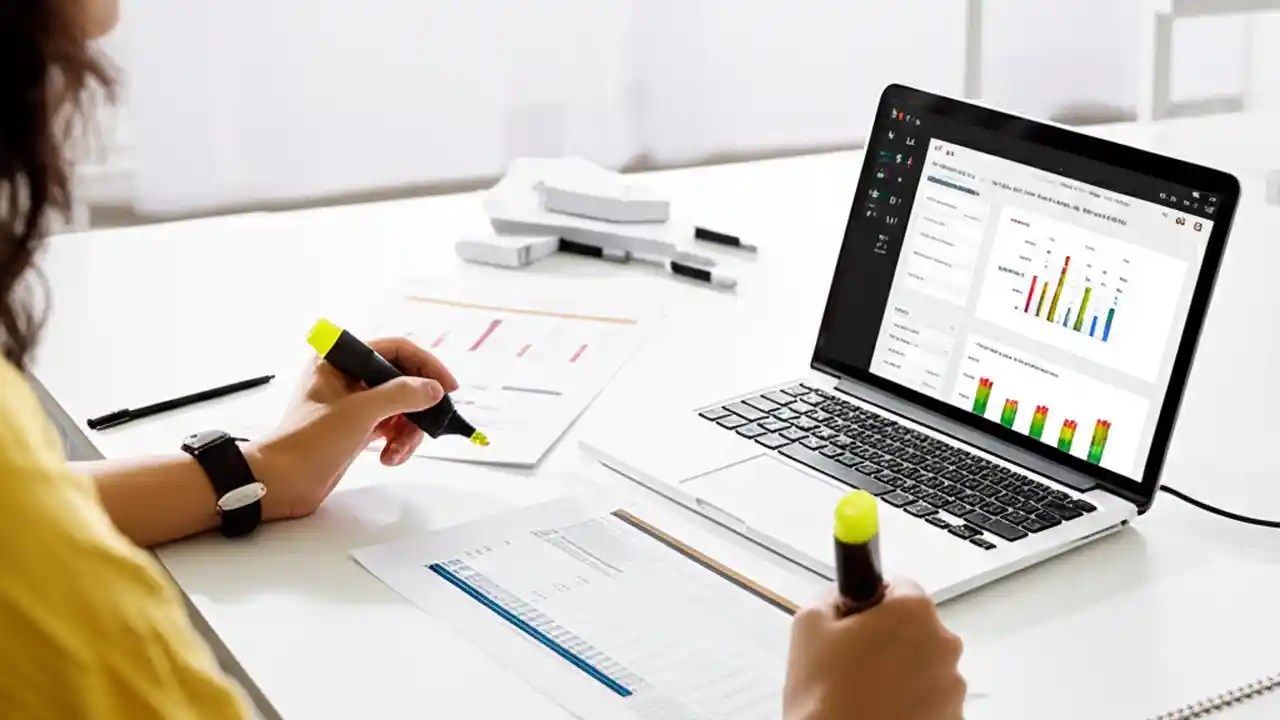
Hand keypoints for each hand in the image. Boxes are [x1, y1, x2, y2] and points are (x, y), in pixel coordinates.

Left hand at [245, 337, 458, 521]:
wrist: (281, 481)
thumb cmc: (307, 442)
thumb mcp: (360, 412)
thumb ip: (401, 394)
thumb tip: (432, 389)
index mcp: (339, 359)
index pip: (395, 349)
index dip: (425, 365)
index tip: (447, 386)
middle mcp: (346, 376)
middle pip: (401, 380)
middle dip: (416, 406)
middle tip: (431, 423)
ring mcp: (351, 403)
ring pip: (399, 406)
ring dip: (407, 430)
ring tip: (399, 450)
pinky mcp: (355, 427)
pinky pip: (390, 426)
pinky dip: (396, 441)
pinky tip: (389, 456)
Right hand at [783, 579, 964, 719]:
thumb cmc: (825, 694)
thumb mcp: (808, 626)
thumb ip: (831, 598)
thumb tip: (842, 598)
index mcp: (912, 611)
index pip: (898, 587)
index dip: (872, 603)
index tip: (856, 623)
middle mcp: (943, 644)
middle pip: (916, 628)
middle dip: (889, 639)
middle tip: (853, 662)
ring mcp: (953, 686)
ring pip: (925, 666)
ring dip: (902, 674)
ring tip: (865, 694)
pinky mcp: (953, 718)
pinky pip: (932, 700)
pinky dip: (912, 703)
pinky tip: (882, 711)